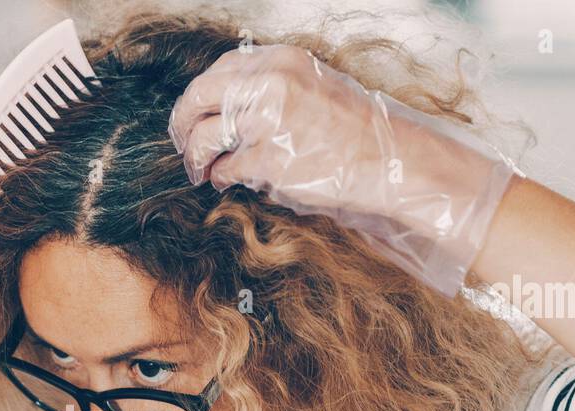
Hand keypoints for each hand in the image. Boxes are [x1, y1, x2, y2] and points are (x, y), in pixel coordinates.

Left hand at [168, 44, 520, 296]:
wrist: (392, 164)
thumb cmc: (356, 136)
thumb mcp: (313, 91)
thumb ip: (272, 90)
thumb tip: (227, 108)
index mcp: (282, 62)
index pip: (220, 70)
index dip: (200, 96)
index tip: (194, 115)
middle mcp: (270, 83)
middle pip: (199, 96)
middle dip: (182, 125)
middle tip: (183, 146)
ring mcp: (268, 120)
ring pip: (204, 136)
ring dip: (195, 159)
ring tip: (201, 172)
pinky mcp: (269, 159)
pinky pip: (225, 169)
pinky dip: (221, 179)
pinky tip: (226, 184)